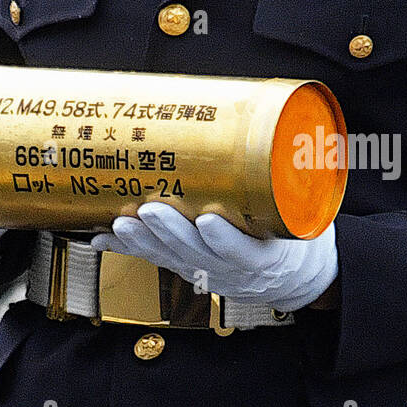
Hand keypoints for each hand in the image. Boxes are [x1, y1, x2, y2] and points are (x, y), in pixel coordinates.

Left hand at [90, 202, 337, 310]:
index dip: (225, 240)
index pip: (246, 253)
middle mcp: (235, 272)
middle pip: (199, 256)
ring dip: (143, 242)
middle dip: (171, 233)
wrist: (296, 278)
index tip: (209, 222)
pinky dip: (128, 250)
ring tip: (122, 223)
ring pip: (172, 259)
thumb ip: (291, 180)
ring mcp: (208, 273)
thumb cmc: (296, 235)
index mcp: (269, 258)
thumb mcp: (304, 214)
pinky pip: (155, 260)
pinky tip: (103, 240)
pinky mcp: (188, 269)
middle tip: (151, 210)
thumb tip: (286, 127)